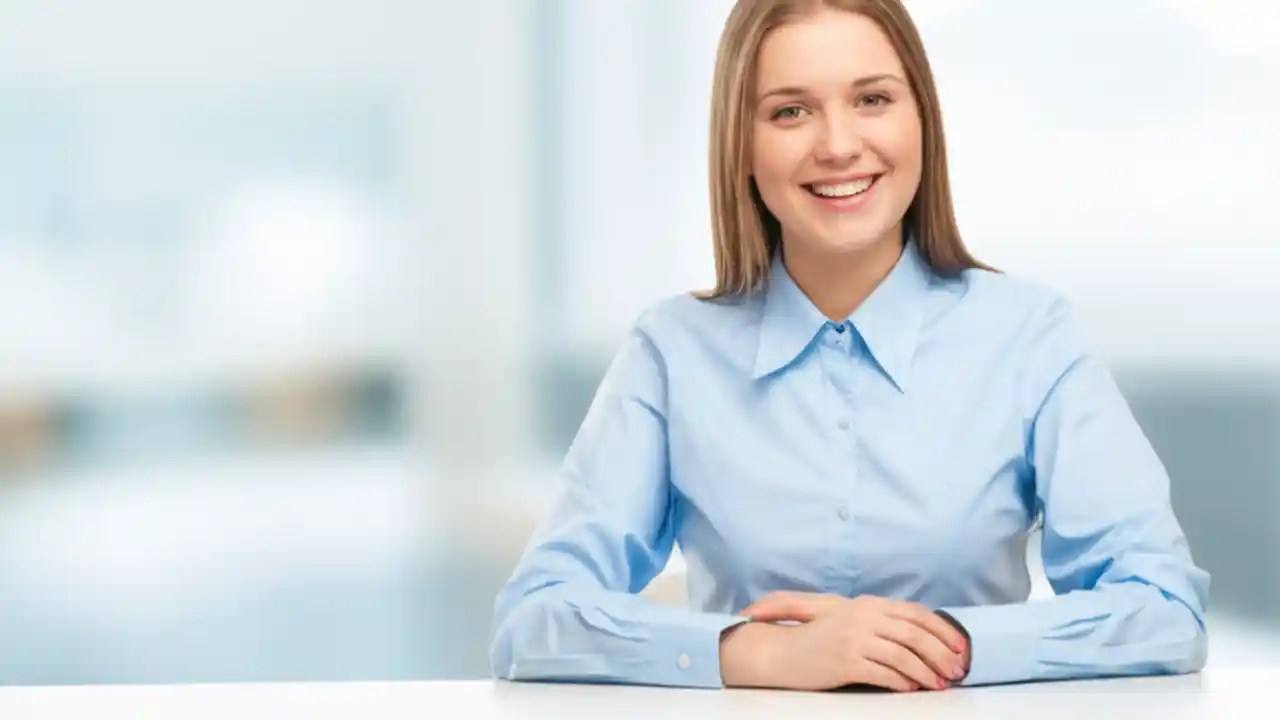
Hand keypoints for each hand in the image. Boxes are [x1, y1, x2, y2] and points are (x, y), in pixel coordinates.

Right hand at [721, 591, 968, 691]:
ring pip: (904, 656)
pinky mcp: (845, 661)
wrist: (780, 651)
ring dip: (927, 673)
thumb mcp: (851, 619)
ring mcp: (854, 638)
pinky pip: (884, 673)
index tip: (960, 648)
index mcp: (869, 603)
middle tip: (956, 672)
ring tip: (939, 685)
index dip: (943, 631)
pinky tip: (911, 689)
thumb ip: (883, 621)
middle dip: (941, 655)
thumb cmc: (818, 639)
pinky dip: (902, 682)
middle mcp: (863, 616)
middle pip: (915, 635)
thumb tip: (921, 634)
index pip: (916, 613)